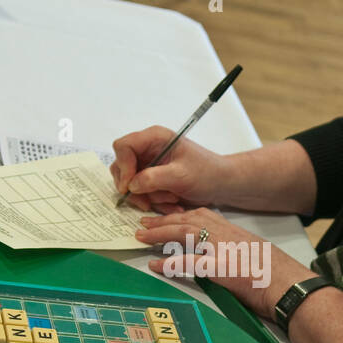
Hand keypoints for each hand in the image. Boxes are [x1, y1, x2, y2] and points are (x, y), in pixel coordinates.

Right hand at [111, 126, 230, 213]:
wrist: (221, 184)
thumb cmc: (207, 173)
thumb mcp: (181, 176)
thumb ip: (154, 178)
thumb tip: (131, 185)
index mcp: (155, 138)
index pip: (123, 146)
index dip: (123, 166)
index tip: (130, 186)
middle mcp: (148, 149)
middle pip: (121, 166)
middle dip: (134, 188)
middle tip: (147, 202)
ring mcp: (148, 164)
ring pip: (130, 184)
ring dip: (147, 197)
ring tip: (171, 200)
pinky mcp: (151, 179)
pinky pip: (141, 193)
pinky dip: (154, 202)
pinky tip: (172, 204)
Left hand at [135, 208, 316, 317]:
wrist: (293, 289)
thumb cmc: (279, 279)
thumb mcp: (255, 258)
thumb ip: (236, 255)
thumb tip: (221, 262)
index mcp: (236, 233)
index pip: (203, 215)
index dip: (180, 214)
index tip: (164, 214)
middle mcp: (228, 236)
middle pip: (190, 220)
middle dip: (163, 220)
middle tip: (143, 222)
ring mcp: (224, 250)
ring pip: (186, 234)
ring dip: (160, 233)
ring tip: (141, 236)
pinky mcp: (222, 269)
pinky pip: (189, 263)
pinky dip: (169, 263)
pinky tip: (155, 265)